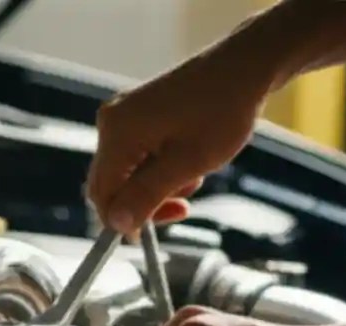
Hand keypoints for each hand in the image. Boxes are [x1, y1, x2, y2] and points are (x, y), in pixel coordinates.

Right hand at [86, 43, 272, 234]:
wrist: (244, 66)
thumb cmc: (221, 112)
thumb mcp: (187, 164)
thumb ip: (148, 196)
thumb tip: (117, 225)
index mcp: (117, 133)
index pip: (101, 193)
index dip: (119, 221)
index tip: (147, 238)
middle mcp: (112, 122)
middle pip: (109, 183)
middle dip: (141, 203)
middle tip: (181, 209)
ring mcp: (125, 115)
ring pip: (126, 172)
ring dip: (155, 186)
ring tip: (194, 178)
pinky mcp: (139, 112)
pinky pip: (137, 154)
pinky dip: (158, 167)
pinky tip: (187, 162)